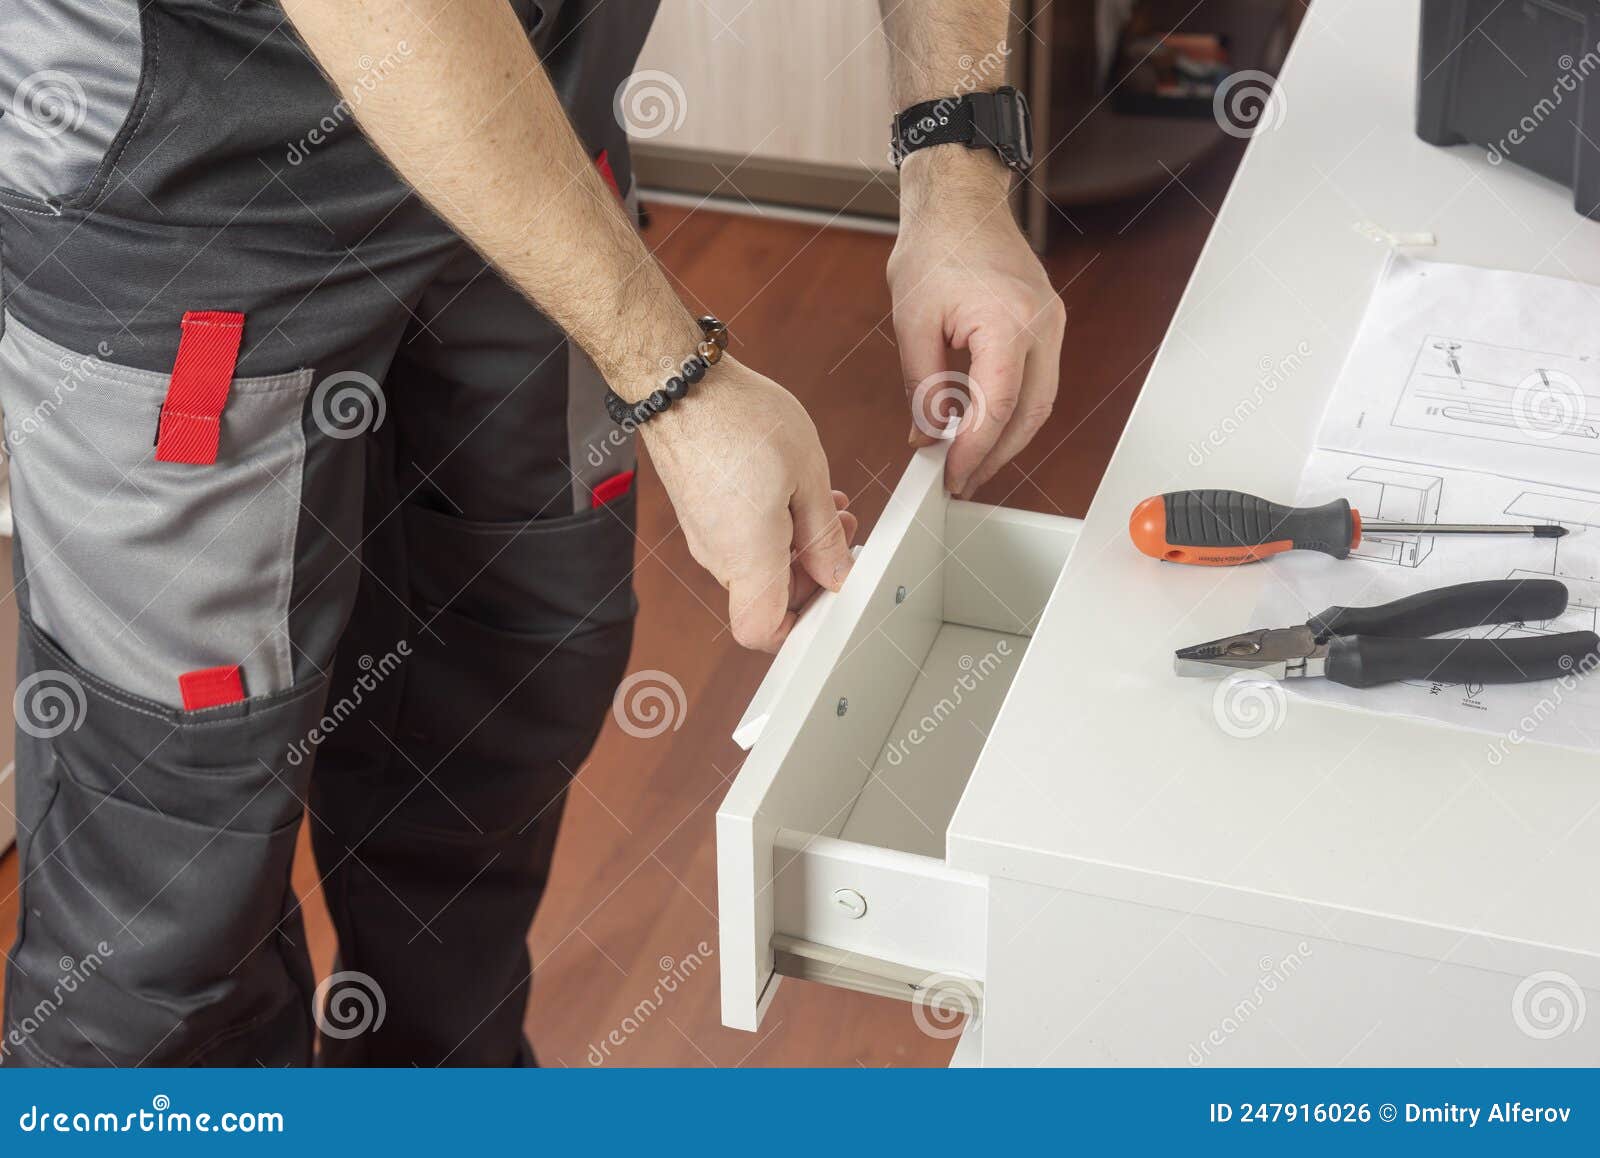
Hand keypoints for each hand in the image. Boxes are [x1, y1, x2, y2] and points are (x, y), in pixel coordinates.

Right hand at [641, 358, 856, 651]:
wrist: (679, 384)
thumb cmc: (738, 418)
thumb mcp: (808, 474)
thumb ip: (824, 534)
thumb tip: (836, 573)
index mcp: (747, 555)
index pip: (761, 631)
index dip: (798, 629)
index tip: (831, 596)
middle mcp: (718, 555)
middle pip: (768, 598)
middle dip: (813, 572)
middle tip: (843, 534)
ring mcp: (704, 536)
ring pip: (758, 566)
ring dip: (797, 544)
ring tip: (825, 504)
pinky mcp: (700, 515)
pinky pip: (741, 541)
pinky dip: (773, 527)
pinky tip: (795, 491)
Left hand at [887, 153, 1064, 498]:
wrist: (959, 199)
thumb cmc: (934, 246)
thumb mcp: (912, 323)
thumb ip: (922, 385)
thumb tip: (927, 433)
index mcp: (1008, 324)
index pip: (997, 409)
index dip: (974, 451)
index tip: (952, 476)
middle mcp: (1042, 326)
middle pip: (1031, 414)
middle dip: (997, 454)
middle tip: (963, 479)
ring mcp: (1051, 323)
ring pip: (1041, 400)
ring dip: (1008, 435)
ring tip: (971, 459)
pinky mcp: (1046, 321)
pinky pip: (1038, 378)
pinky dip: (1014, 407)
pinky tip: (983, 423)